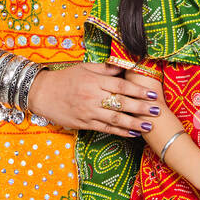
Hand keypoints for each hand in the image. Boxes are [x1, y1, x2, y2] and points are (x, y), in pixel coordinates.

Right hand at [27, 64, 161, 136]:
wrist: (42, 94)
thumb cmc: (65, 78)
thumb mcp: (84, 68)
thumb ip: (105, 69)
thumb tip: (124, 66)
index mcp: (93, 81)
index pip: (120, 86)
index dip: (137, 91)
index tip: (152, 94)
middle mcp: (92, 97)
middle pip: (121, 103)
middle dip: (140, 107)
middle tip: (156, 110)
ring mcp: (88, 112)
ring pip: (115, 118)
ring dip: (134, 123)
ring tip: (149, 125)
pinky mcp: (84, 124)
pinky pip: (105, 128)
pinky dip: (120, 131)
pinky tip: (132, 133)